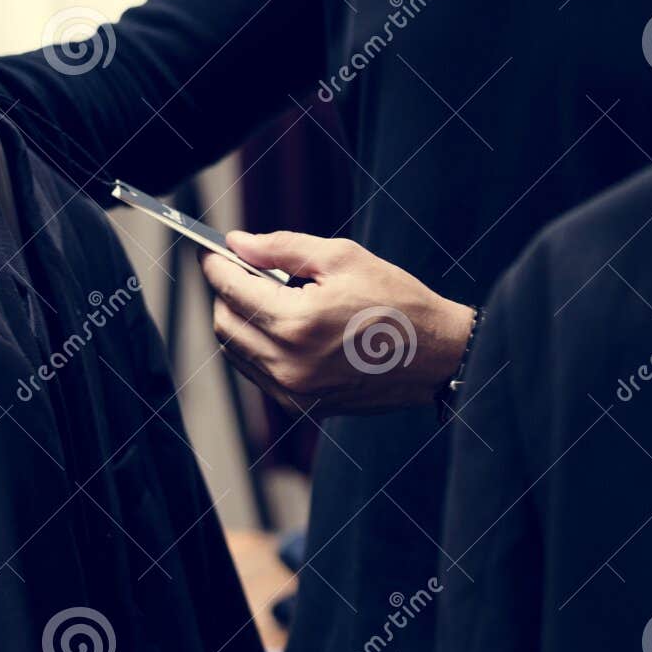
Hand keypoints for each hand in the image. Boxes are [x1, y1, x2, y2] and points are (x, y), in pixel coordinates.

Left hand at [202, 231, 474, 415]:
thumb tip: (238, 243)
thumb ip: (282, 248)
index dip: (216, 266)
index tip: (213, 253)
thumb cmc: (398, 301)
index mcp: (298, 322)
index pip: (231, 290)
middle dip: (226, 294)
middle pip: (224, 324)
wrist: (437, 355)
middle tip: (245, 273)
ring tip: (272, 300)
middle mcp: (289, 363)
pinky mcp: (303, 407)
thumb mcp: (343, 258)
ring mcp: (294, 391)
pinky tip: (287, 329)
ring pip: (237, 352)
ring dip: (241, 322)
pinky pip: (259, 375)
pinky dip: (259, 349)